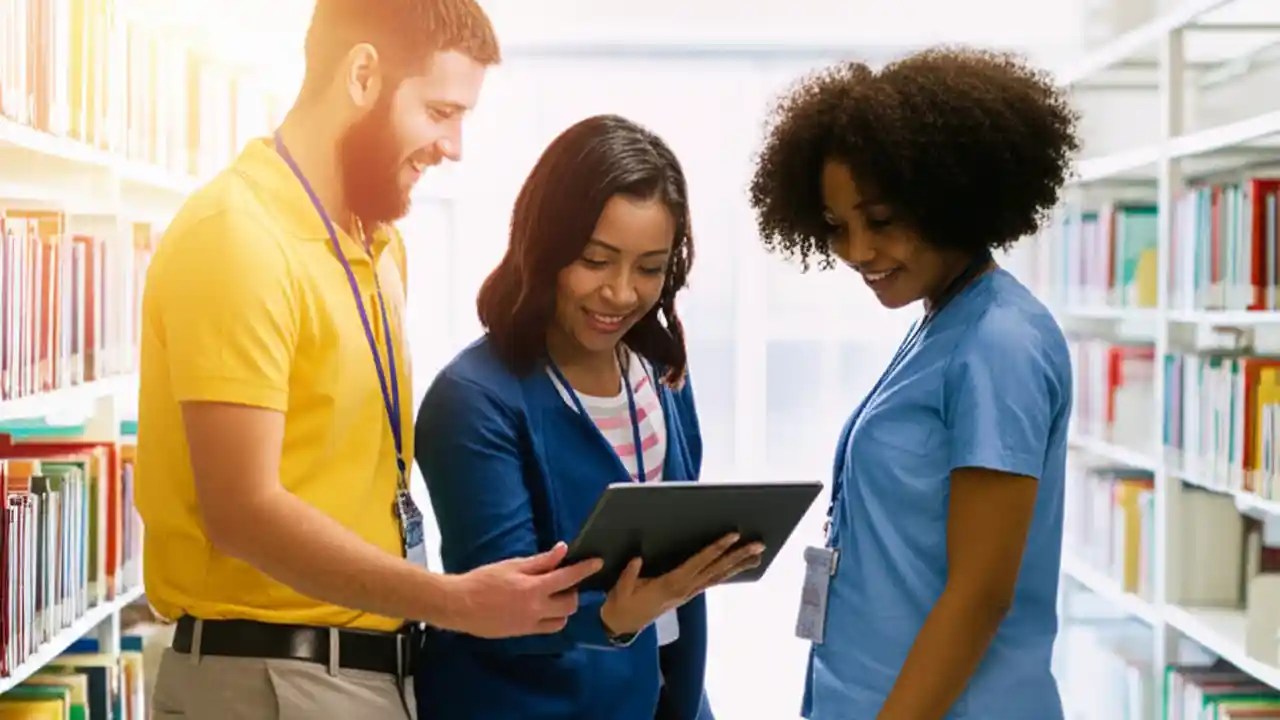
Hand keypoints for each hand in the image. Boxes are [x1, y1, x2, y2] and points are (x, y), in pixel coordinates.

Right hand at [441, 542, 602, 638]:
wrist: (460, 605)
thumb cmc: (483, 580)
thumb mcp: (512, 565)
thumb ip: (540, 561)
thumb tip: (562, 550)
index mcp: (534, 589)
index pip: (568, 578)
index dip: (585, 569)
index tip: (598, 562)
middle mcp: (536, 610)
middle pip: (570, 604)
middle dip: (574, 591)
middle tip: (567, 581)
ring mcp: (530, 625)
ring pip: (561, 621)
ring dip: (564, 608)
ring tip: (555, 596)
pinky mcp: (522, 634)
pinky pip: (546, 629)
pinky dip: (551, 618)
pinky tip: (542, 607)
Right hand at [600, 533, 763, 636]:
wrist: (622, 625)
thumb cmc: (622, 604)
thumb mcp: (621, 589)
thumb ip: (630, 575)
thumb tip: (637, 558)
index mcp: (671, 584)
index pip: (698, 562)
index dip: (716, 549)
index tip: (732, 536)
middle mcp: (686, 589)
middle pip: (716, 569)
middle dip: (738, 556)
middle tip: (758, 544)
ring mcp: (689, 593)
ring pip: (718, 576)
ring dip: (738, 564)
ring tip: (758, 554)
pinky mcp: (688, 594)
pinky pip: (712, 581)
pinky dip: (727, 573)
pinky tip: (738, 566)